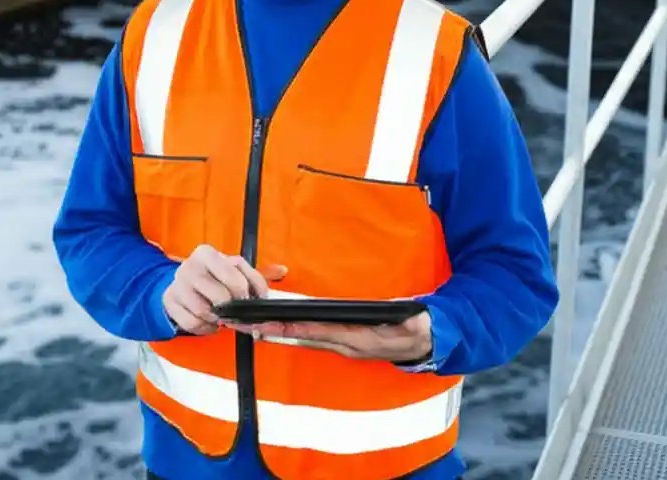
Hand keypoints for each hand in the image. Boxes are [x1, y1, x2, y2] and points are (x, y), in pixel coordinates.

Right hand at [162, 244, 287, 334]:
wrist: (181, 284)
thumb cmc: (213, 277)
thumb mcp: (233, 269)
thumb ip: (256, 274)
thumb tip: (283, 270)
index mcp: (207, 253)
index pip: (233, 276)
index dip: (245, 293)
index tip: (248, 299)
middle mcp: (189, 267)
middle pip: (220, 297)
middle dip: (231, 308)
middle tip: (234, 310)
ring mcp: (177, 285)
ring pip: (205, 312)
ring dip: (217, 319)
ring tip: (219, 314)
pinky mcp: (170, 303)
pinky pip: (193, 323)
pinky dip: (205, 327)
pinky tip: (208, 320)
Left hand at [229, 312, 432, 363]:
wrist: (426, 344)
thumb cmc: (419, 329)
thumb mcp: (417, 325)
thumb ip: (412, 323)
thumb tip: (412, 320)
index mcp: (359, 339)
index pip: (319, 331)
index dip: (292, 327)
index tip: (266, 324)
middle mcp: (345, 346)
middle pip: (301, 337)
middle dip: (270, 330)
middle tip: (240, 323)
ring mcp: (342, 347)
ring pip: (302, 339)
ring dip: (274, 332)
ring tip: (247, 325)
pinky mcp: (342, 343)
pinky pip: (310, 338)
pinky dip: (289, 332)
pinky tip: (273, 328)